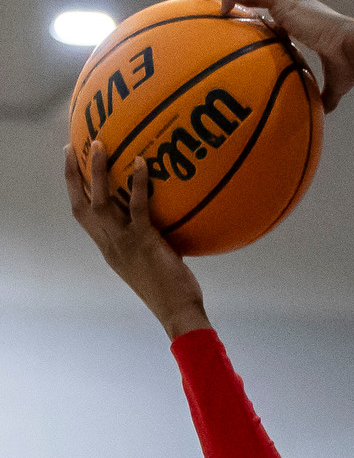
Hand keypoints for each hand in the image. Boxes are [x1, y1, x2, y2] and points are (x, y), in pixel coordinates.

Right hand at [65, 147, 209, 338]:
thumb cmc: (171, 290)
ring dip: (98, 172)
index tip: (72, 166)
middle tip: (73, 147)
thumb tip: (161, 218)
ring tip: (99, 144)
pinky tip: (141, 163)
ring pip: (100, 202)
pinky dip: (137, 184)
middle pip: (81, 205)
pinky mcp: (143, 242)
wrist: (177, 312)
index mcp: (108, 249)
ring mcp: (124, 243)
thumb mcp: (149, 261)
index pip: (82, 216)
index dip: (74, 190)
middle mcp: (110, 245)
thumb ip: (145, 240)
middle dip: (73, 175)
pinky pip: (136, 208)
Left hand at [198, 0, 353, 111]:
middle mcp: (292, 1)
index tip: (228, 17)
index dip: (247, 5)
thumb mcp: (334, 85)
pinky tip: (220, 9)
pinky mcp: (287, 2)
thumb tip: (317, 114)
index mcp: (300, 14)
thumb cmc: (352, 67)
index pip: (268, 0)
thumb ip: (323, 95)